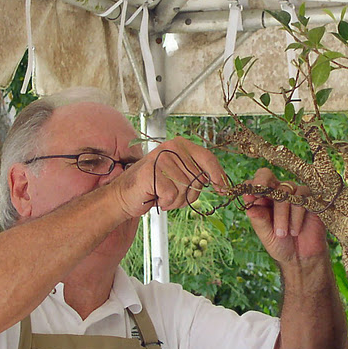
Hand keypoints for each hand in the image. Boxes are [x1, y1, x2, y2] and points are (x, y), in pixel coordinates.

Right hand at [112, 137, 227, 216]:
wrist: (124, 196)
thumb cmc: (154, 187)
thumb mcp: (179, 176)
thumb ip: (196, 174)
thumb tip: (222, 184)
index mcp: (180, 145)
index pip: (207, 158)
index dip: (218, 175)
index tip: (223, 188)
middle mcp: (171, 148)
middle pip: (198, 179)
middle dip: (189, 195)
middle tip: (173, 195)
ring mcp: (161, 159)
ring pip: (186, 190)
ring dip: (177, 201)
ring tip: (163, 196)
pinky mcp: (151, 173)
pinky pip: (172, 195)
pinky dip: (166, 203)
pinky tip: (155, 197)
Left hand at [243, 168, 328, 263]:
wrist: (302, 256)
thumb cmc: (280, 244)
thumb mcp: (266, 235)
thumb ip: (259, 220)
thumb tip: (249, 208)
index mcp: (263, 198)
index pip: (255, 182)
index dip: (252, 185)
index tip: (249, 196)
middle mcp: (278, 192)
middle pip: (269, 179)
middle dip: (267, 195)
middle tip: (262, 207)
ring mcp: (294, 193)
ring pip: (286, 190)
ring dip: (282, 214)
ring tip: (282, 233)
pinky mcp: (310, 199)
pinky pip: (301, 198)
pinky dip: (297, 215)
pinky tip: (295, 230)